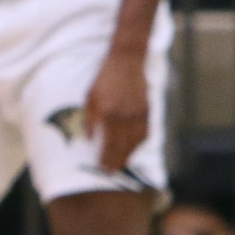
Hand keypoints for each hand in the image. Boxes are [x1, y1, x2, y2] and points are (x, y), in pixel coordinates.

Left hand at [83, 48, 149, 172]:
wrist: (127, 62)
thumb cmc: (105, 79)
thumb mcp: (90, 97)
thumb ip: (89, 120)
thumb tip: (87, 140)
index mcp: (108, 113)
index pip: (108, 143)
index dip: (105, 158)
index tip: (101, 168)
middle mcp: (124, 117)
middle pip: (122, 146)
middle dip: (116, 162)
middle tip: (110, 172)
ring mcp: (137, 114)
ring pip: (135, 142)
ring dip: (128, 155)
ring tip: (120, 164)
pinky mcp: (147, 111)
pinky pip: (144, 133)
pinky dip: (138, 144)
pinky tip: (132, 149)